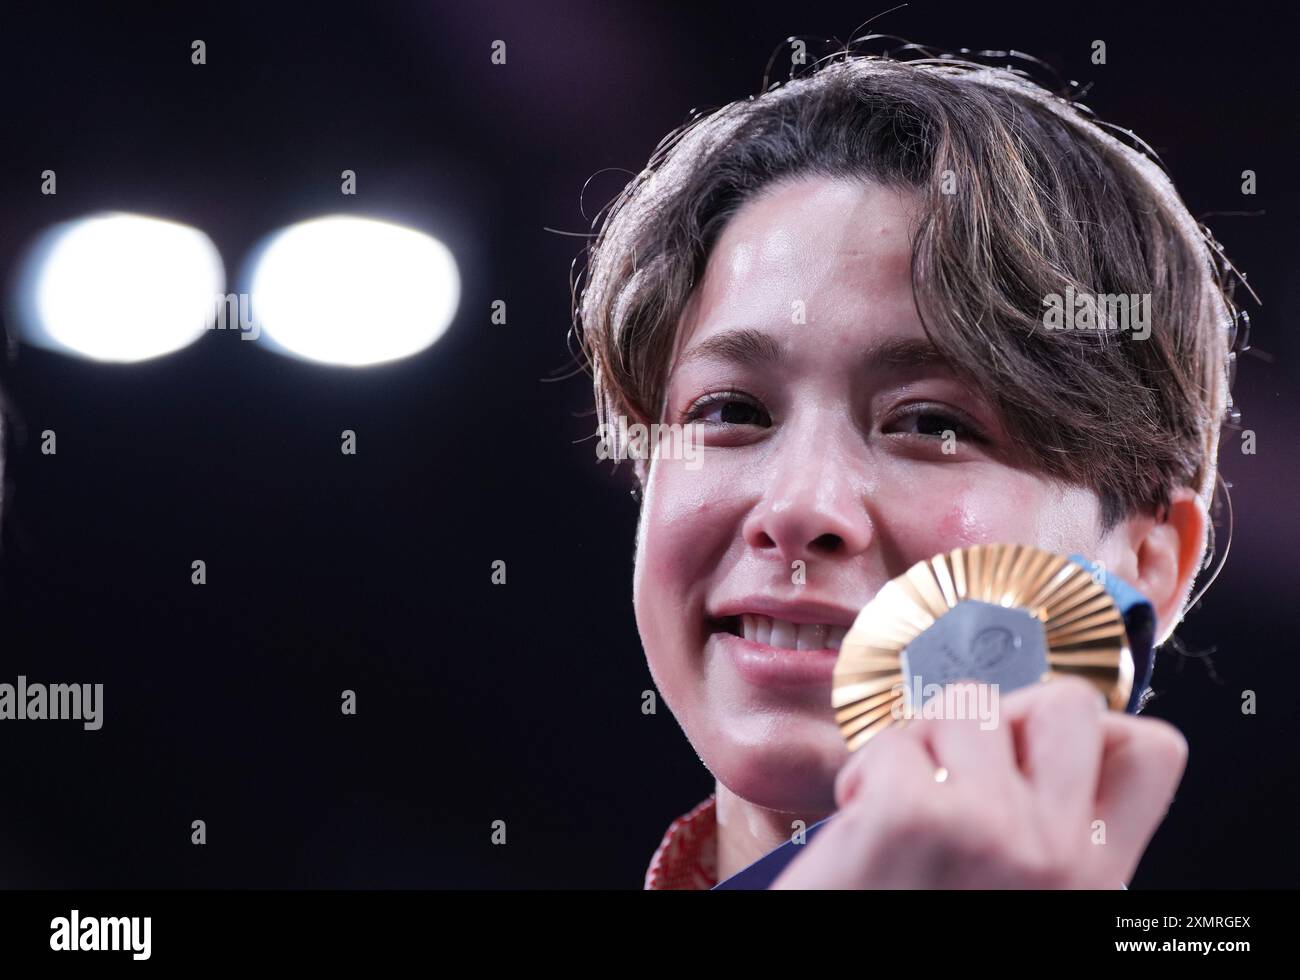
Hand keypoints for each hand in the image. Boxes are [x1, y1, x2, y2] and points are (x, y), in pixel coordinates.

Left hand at [771, 676, 1187, 888]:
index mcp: (1095, 880)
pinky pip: (894, 737)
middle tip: (964, 767)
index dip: (1094, 730)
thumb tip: (1032, 740)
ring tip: (905, 802)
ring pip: (970, 701)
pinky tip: (862, 823)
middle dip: (1006, 716)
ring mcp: (989, 829)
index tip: (1035, 753)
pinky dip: (865, 772)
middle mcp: (1058, 857)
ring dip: (924, 741)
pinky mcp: (910, 817)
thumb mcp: (1025, 898)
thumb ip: (1050, 837)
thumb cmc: (923, 934)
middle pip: (1070, 701)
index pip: (1152, 750)